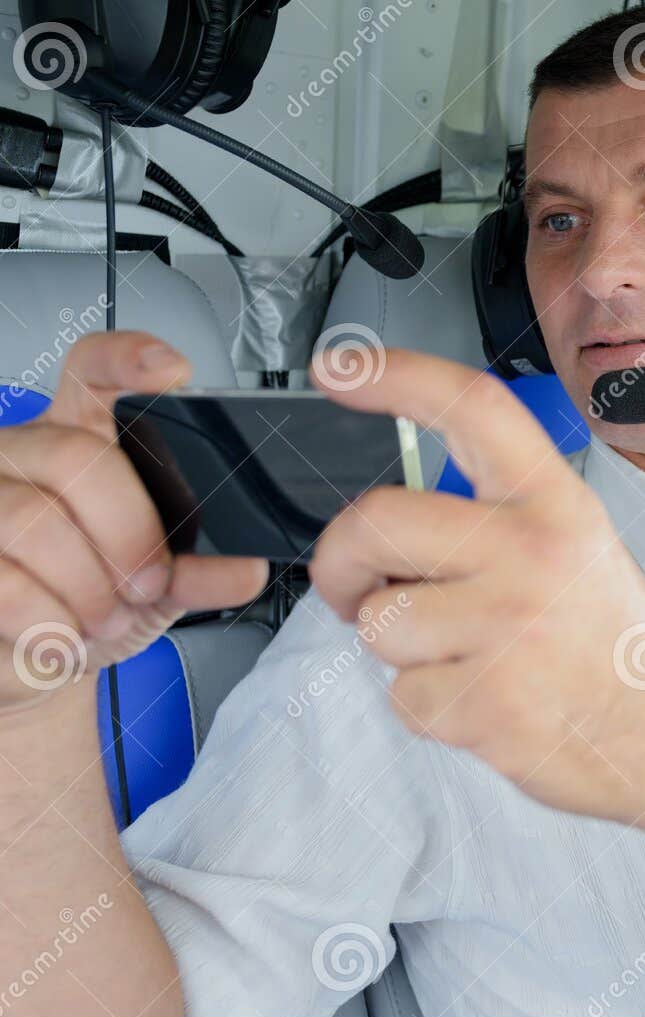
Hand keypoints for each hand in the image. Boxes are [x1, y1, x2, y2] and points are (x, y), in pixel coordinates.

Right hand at [0, 333, 267, 719]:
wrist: (35, 658)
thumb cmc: (93, 603)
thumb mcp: (159, 586)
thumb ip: (199, 571)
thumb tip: (248, 569)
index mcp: (81, 437)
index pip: (94, 369)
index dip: (128, 358)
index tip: (173, 372)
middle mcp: (22, 452)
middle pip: (74, 457)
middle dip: (127, 534)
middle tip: (147, 585)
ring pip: (31, 521)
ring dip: (86, 587)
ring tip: (105, 618)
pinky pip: (3, 582)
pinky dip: (49, 621)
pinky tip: (62, 635)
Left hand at [308, 348, 644, 822]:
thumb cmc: (615, 645)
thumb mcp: (580, 547)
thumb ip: (497, 519)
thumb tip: (391, 523)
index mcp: (555, 504)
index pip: (470, 407)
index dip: (395, 375)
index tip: (337, 364)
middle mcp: (530, 552)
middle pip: (375, 520)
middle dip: (340, 563)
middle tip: (356, 587)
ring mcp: (506, 627)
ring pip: (378, 622)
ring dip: (402, 649)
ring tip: (468, 656)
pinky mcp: (485, 701)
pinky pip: (403, 696)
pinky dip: (431, 707)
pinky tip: (488, 699)